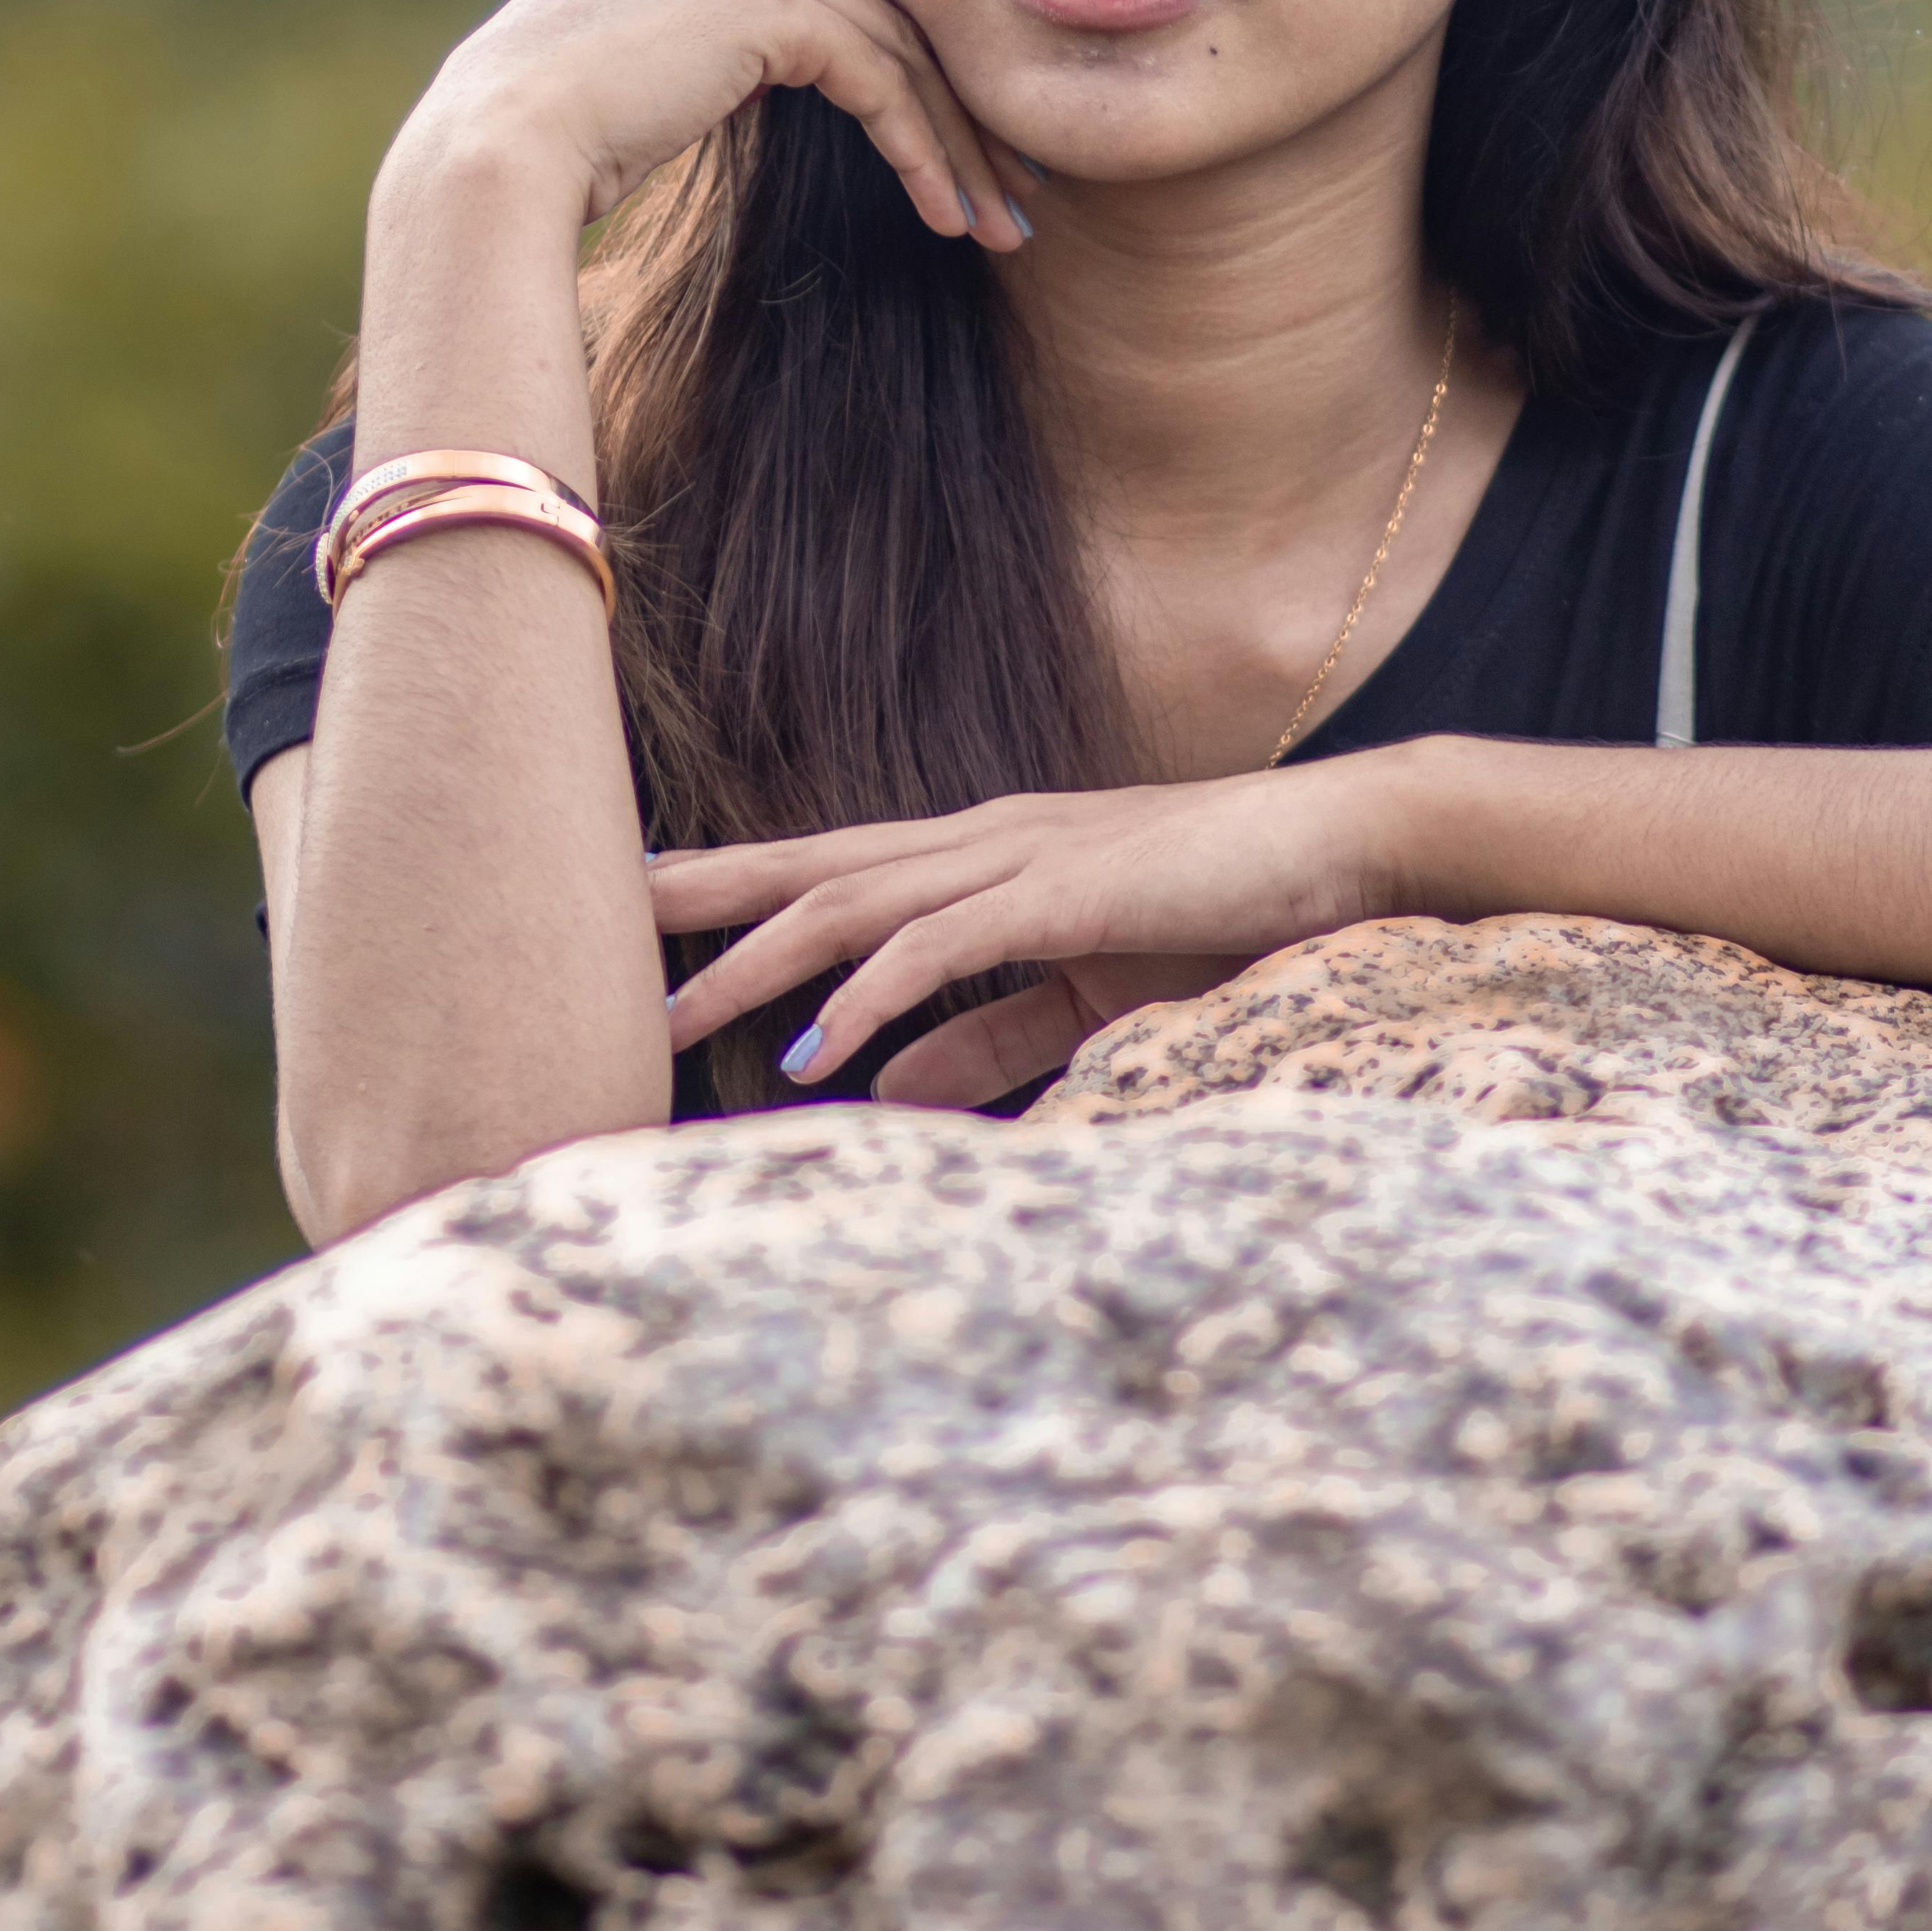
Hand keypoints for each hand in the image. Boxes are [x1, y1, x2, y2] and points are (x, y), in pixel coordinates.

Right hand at [390, 0, 1027, 246]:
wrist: (498, 150)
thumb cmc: (542, 130)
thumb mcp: (623, 50)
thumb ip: (705, 25)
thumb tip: (784, 68)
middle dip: (943, 81)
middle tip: (1004, 167)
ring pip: (889, 37)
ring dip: (954, 140)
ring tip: (1001, 218)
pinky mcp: (764, 3)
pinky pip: (878, 79)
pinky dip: (923, 152)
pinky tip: (947, 213)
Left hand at [651, 750, 1418, 1106]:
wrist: (1345, 848)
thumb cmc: (1223, 916)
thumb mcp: (1081, 992)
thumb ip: (984, 1035)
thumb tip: (884, 1087)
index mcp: (984, 862)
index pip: (833, 874)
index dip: (735, 894)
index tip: (640, 916)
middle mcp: (982, 844)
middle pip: (810, 869)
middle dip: (699, 899)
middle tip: (586, 922)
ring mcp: (1021, 859)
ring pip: (852, 904)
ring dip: (755, 962)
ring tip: (670, 1014)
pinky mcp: (1066, 894)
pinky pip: (943, 947)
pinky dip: (870, 998)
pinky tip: (817, 1049)